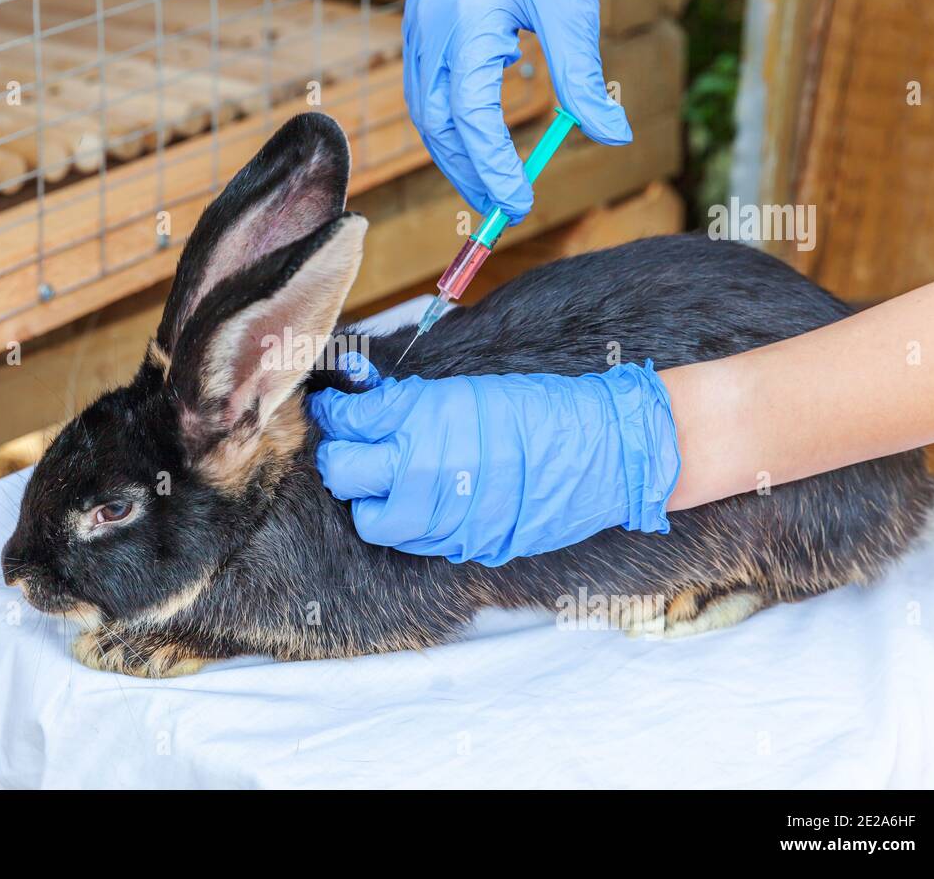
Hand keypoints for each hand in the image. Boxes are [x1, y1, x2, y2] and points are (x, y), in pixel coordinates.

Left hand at [309, 355, 679, 565]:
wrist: (600, 452)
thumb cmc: (540, 410)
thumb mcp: (465, 390)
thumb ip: (410, 405)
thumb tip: (369, 408)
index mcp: (421, 421)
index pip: (350, 421)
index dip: (334, 412)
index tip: (332, 407)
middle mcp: (421, 470)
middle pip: (343, 473)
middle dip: (339, 457)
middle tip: (348, 446)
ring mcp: (441, 514)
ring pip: (371, 520)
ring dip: (368, 500)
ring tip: (384, 481)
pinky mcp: (462, 544)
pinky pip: (413, 541)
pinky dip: (407, 522)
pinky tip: (421, 502)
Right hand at [403, 0, 630, 222]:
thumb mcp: (571, 5)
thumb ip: (584, 78)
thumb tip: (612, 134)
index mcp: (464, 26)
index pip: (472, 119)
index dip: (494, 168)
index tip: (520, 203)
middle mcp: (430, 33)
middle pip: (438, 128)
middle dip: (469, 174)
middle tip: (504, 209)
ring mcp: (417, 29)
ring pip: (425, 113)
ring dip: (455, 155)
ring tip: (487, 186)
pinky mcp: (420, 25)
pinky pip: (425, 90)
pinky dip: (448, 124)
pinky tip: (474, 137)